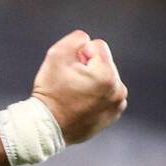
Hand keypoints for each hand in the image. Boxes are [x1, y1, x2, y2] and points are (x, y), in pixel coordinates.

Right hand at [30, 29, 127, 144]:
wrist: (47, 127)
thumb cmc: (50, 91)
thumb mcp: (56, 54)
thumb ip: (76, 39)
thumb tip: (87, 42)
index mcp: (107, 75)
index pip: (97, 46)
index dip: (79, 53)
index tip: (69, 69)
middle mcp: (118, 91)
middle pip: (104, 63)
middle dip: (88, 68)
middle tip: (70, 84)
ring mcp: (117, 105)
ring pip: (105, 78)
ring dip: (93, 81)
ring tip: (74, 94)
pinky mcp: (112, 115)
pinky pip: (106, 95)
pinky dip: (95, 96)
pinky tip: (80, 103)